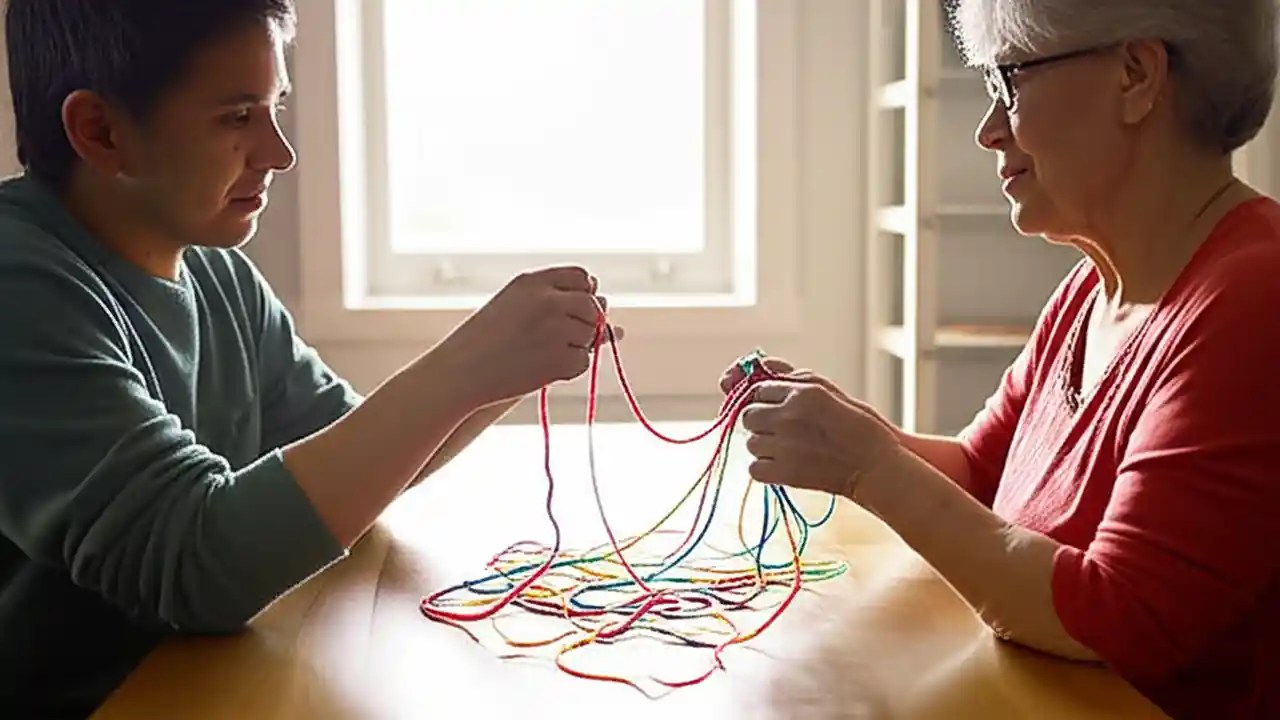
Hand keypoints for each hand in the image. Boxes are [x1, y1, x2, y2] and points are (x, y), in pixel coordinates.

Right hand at [435, 266, 622, 406]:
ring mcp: (556, 330)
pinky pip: (583, 362)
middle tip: (557, 339)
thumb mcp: (516, 306)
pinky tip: (541, 369)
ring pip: (590, 336)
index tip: (571, 309)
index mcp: (534, 281)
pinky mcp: (560, 360)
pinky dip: (568, 369)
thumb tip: (610, 315)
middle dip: (585, 323)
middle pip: (593, 306)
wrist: (460, 372)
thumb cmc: (484, 340)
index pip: (582, 277)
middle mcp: (548, 301)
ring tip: (540, 354)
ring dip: (575, 348)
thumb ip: (558, 302)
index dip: (582, 294)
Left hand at [739, 379, 900, 499]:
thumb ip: (794, 378)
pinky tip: (783, 464)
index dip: (766, 400)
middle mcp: (788, 417)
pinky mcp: (784, 473)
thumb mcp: (830, 391)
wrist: (875, 467)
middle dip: (761, 422)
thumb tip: (765, 365)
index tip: (777, 409)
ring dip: (764, 445)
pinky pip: (754, 468)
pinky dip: (765, 468)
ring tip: (787, 448)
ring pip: (750, 443)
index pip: (759, 390)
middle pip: (749, 416)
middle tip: (781, 430)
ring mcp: (784, 446)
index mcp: (802, 394)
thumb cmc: (858, 427)